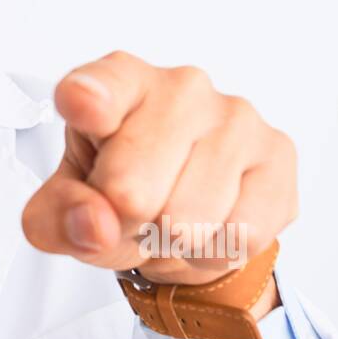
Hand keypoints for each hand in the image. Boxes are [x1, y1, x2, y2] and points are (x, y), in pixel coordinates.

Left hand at [22, 51, 297, 287]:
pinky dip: (212, 255)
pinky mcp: (278, 154)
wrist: (184, 206)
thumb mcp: (66, 204)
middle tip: (130, 216)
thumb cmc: (120, 186)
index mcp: (116, 84)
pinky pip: (240, 235)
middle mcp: (179, 87)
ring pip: (188, 222)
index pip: (99, 87)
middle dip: (125, 228)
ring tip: (166, 224)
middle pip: (132, 189)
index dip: (87, 100)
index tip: (81, 102)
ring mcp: (236, 117)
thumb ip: (59, 216)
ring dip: (169, 247)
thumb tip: (97, 225)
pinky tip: (205, 231)